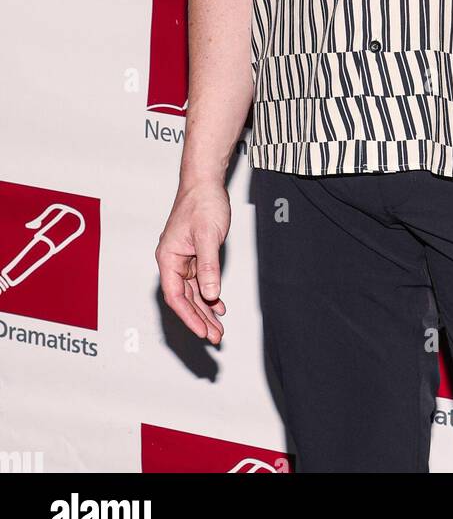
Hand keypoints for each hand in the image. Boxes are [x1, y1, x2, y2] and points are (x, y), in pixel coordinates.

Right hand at [155, 180, 230, 343]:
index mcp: (168, 258)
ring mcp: (182, 258)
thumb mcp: (207, 235)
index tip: (202, 332)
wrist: (205, 182)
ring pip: (192, 292)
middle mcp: (172, 261)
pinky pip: (199, 281)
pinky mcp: (193, 254)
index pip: (175, 296)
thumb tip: (210, 293)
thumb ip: (209, 265)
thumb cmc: (202, 202)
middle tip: (215, 337)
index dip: (189, 317)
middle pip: (184, 299)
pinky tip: (218, 304)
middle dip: (200, 319)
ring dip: (205, 309)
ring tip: (218, 328)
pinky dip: (209, 293)